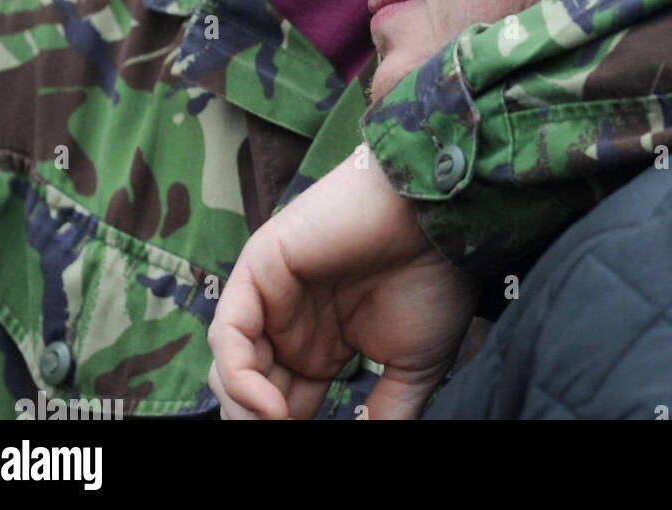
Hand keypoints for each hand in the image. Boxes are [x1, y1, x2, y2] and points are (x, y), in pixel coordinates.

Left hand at [207, 146, 477, 419]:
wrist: (444, 221)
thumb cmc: (436, 280)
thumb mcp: (412, 367)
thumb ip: (386, 412)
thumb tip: (367, 441)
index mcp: (320, 345)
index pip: (281, 403)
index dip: (287, 431)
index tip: (307, 450)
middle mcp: (290, 321)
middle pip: (249, 389)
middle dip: (258, 424)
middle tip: (284, 444)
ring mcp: (273, 294)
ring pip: (229, 366)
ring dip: (244, 410)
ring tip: (278, 426)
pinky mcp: (260, 266)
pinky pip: (227, 333)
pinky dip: (239, 376)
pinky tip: (271, 406)